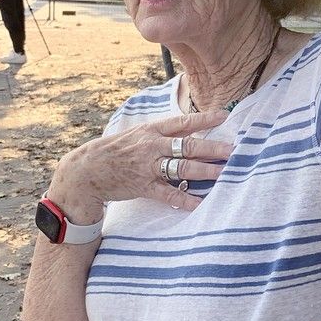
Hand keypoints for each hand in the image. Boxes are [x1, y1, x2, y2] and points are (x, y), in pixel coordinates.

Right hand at [48, 111, 232, 220]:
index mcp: (151, 130)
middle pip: (188, 146)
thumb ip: (164, 131)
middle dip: (212, 148)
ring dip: (205, 171)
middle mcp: (152, 146)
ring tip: (224, 173)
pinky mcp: (143, 186)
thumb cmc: (116, 149)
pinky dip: (185, 200)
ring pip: (182, 168)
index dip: (203, 120)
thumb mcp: (138, 133)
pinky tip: (200, 204)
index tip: (224, 117)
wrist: (86, 169)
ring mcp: (148, 167)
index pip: (182, 122)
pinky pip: (168, 193)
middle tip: (234, 150)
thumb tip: (191, 127)